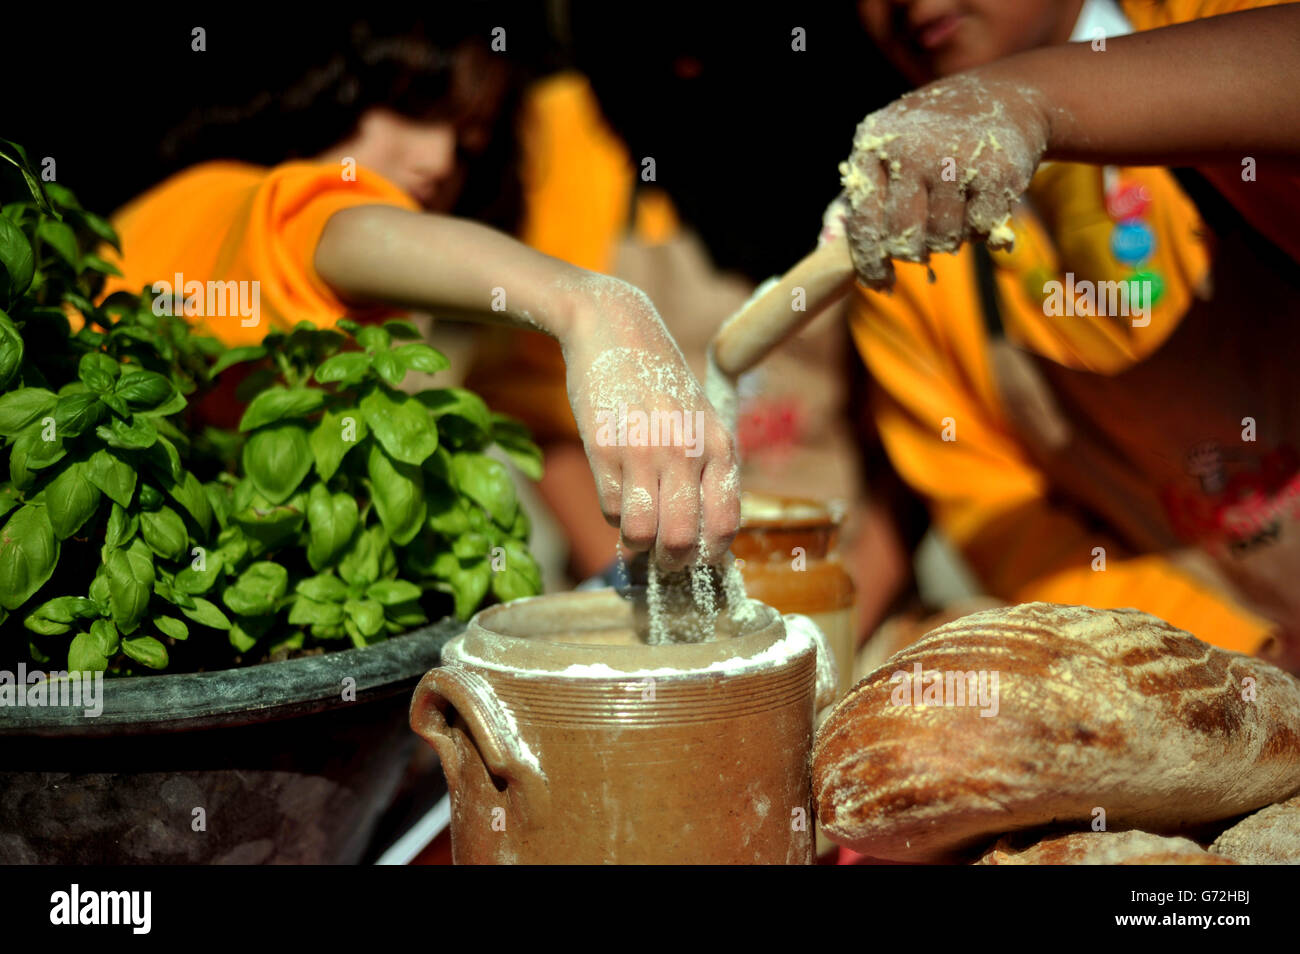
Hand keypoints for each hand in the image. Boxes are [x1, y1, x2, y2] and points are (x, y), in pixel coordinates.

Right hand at [558, 274, 740, 569]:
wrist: (616, 331)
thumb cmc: (660, 383)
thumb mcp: (701, 420)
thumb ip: (708, 469)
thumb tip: (703, 535)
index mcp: (720, 446)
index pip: (724, 525)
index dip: (709, 555)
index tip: (696, 557)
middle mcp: (687, 452)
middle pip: (682, 540)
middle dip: (670, 560)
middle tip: (662, 558)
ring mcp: (645, 451)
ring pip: (643, 533)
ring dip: (637, 543)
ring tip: (636, 532)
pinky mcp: (605, 449)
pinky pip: (611, 510)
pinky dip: (613, 514)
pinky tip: (617, 492)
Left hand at [834, 73, 1049, 286]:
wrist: (1007, 95)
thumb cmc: (934, 137)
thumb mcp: (892, 148)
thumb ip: (870, 195)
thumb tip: (851, 261)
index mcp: (873, 145)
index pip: (864, 223)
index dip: (871, 261)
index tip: (881, 280)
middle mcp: (911, 150)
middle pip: (903, 240)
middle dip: (914, 250)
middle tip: (925, 240)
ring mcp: (955, 159)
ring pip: (944, 240)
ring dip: (951, 239)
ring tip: (956, 210)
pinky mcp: (998, 171)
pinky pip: (982, 230)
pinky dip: (983, 229)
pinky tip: (981, 202)